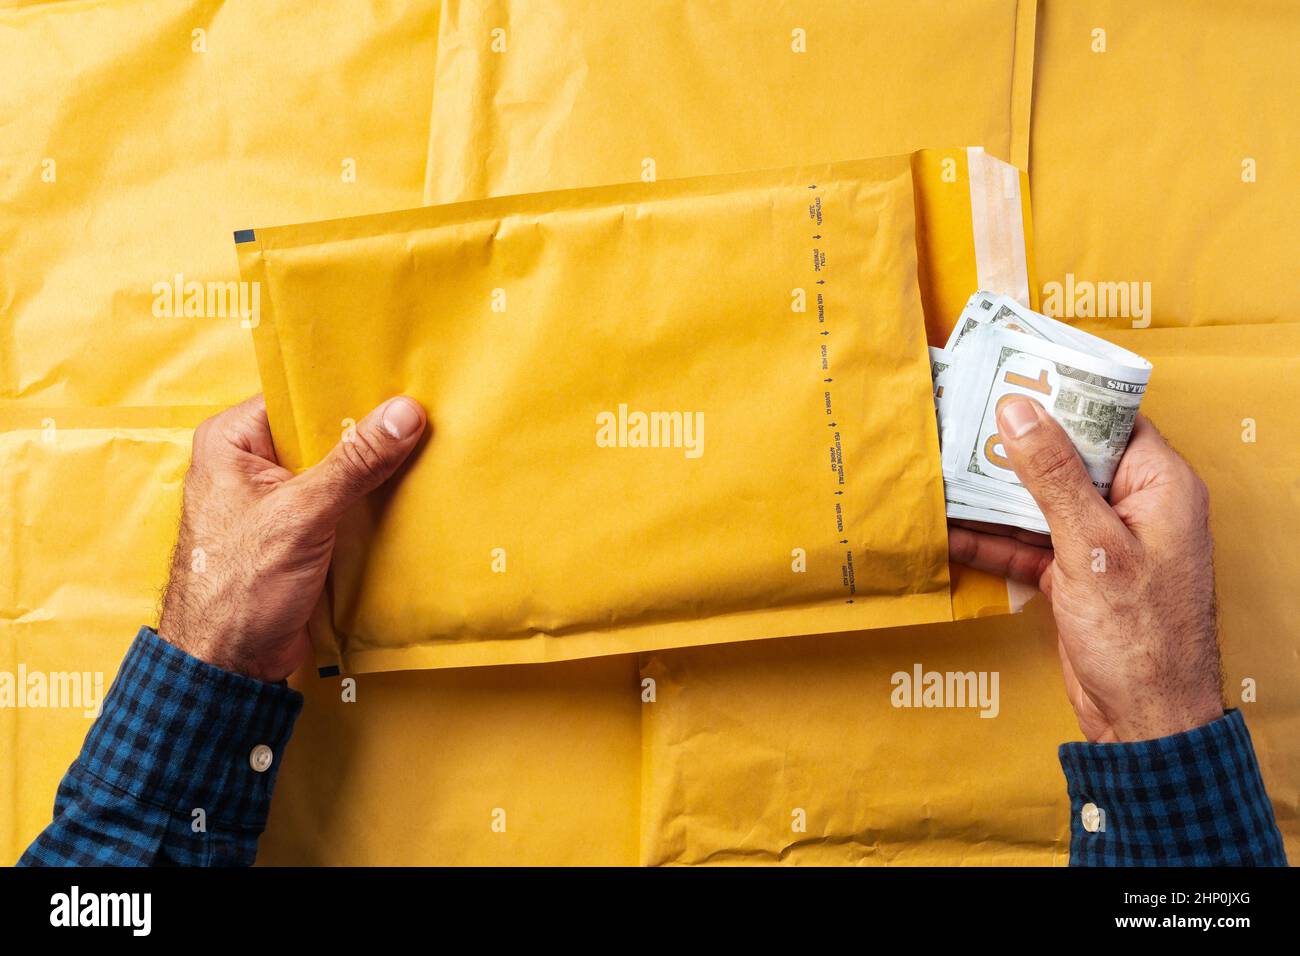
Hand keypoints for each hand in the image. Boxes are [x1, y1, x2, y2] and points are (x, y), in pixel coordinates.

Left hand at [158, 394, 426, 682]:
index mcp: (232, 440)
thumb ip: (355, 462)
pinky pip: (342, 502)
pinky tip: (410, 491)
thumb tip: (404, 413)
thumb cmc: (240, 587)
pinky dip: (371, 502)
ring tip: (429, 446)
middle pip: (323, 431)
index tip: (401, 382)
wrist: (228, 664)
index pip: (299, 395)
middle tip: (426, 413)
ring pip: (338, 468)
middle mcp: (252, 462)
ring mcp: (277, 499)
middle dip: (370, 430)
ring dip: (375, 469)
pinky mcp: (299, 531)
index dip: (349, 389)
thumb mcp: (302, 514)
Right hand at [948, 399, 1223, 742]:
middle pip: (1067, 457)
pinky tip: (949, 526)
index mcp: (1159, 486)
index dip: (1061, 394)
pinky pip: (1028, 543)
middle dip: (1014, 443)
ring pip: (1040, 501)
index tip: (1011, 373)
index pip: (1109, 418)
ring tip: (943, 465)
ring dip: (994, 492)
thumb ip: (1053, 476)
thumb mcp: (1091, 545)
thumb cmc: (1139, 636)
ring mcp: (1102, 543)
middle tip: (961, 416)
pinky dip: (991, 539)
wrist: (1143, 721)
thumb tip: (1019, 411)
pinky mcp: (1075, 575)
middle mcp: (1133, 507)